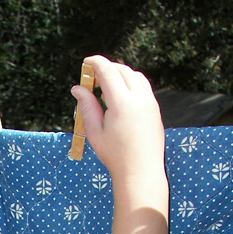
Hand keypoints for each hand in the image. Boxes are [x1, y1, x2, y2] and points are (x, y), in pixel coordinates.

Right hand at [71, 56, 164, 184]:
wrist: (140, 171)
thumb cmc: (114, 155)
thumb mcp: (94, 131)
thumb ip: (86, 106)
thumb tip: (77, 88)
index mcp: (122, 103)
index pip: (108, 71)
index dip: (95, 63)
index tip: (86, 62)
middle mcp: (139, 98)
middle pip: (122, 70)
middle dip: (107, 68)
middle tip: (93, 79)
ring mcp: (150, 102)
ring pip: (135, 76)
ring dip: (120, 75)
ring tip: (106, 89)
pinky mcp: (155, 109)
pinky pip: (143, 87)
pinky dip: (131, 84)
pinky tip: (120, 98)